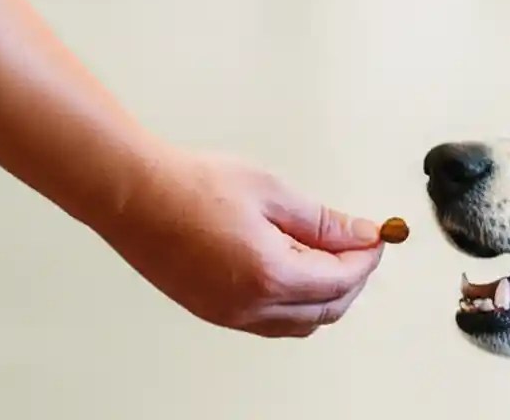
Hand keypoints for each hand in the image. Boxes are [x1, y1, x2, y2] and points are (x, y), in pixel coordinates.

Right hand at [96, 149, 384, 337]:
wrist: (133, 194)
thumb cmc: (190, 186)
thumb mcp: (271, 191)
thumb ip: (322, 220)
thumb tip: (359, 234)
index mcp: (270, 275)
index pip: (341, 280)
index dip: (366, 258)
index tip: (376, 236)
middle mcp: (250, 306)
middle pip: (326, 310)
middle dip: (352, 280)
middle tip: (359, 245)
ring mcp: (229, 314)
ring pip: (299, 323)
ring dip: (324, 296)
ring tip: (328, 255)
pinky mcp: (212, 311)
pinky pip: (269, 323)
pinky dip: (294, 303)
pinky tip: (293, 270)